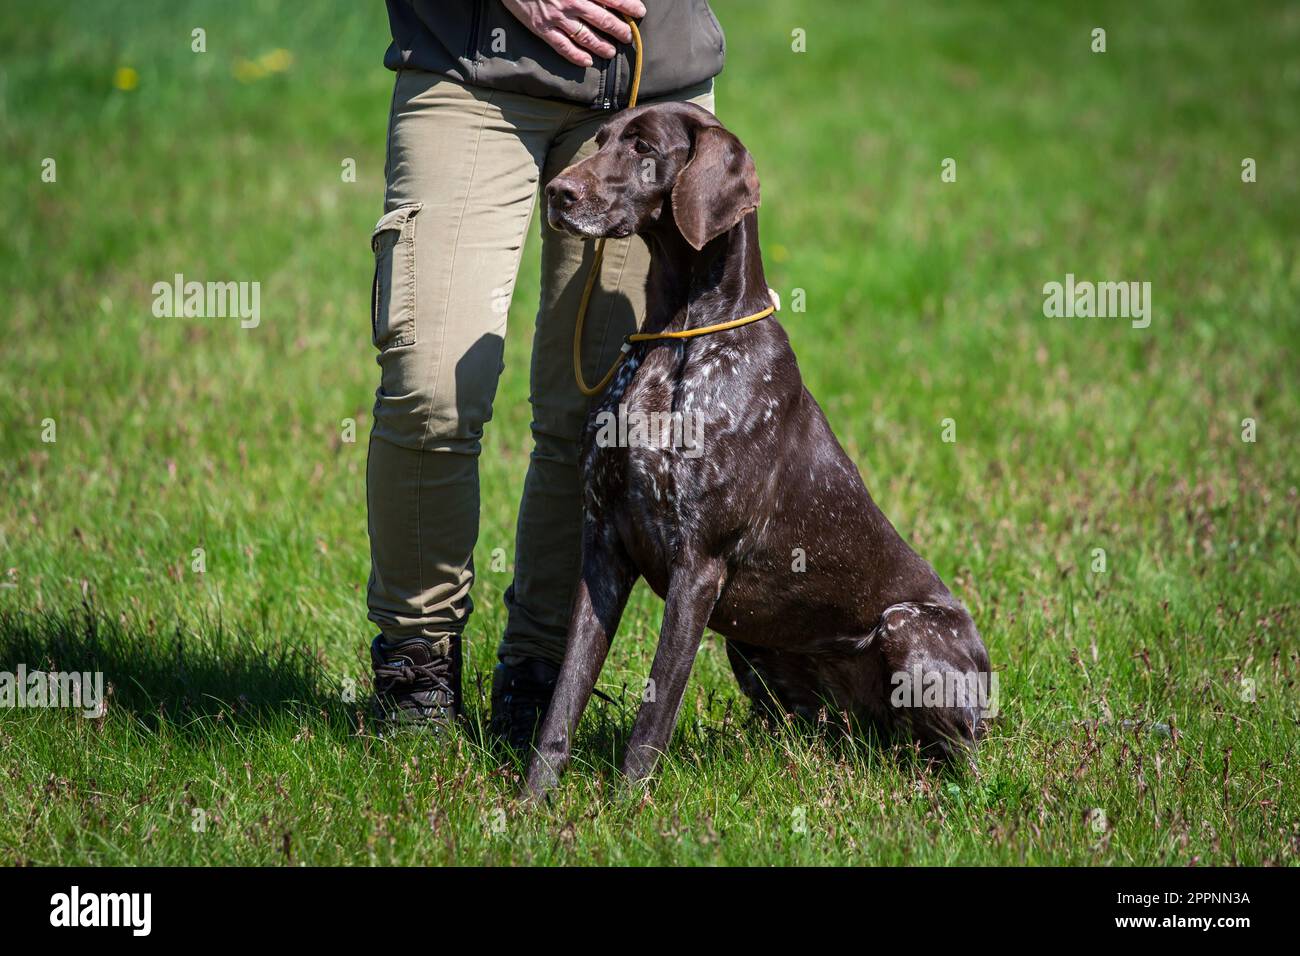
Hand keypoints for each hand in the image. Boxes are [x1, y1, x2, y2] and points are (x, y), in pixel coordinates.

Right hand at [500, 0, 645, 67]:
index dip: (627, 5)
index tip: (639, 12)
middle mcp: (571, 2)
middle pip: (602, 20)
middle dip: (619, 30)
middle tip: (628, 37)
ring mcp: (556, 18)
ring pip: (586, 36)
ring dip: (602, 46)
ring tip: (611, 52)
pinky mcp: (542, 29)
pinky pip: (562, 47)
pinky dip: (576, 56)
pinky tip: (587, 63)